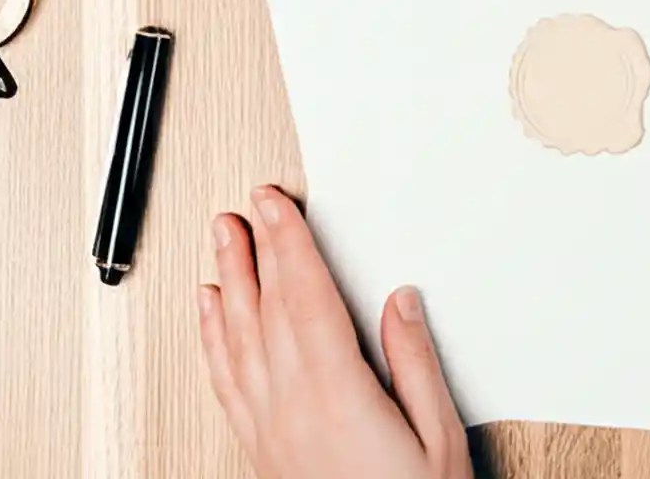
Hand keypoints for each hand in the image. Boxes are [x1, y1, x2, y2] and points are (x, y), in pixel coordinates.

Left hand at [197, 186, 473, 478]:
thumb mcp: (439, 436)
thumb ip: (415, 364)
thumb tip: (400, 302)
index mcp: (338, 394)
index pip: (305, 298)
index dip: (288, 244)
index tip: (276, 204)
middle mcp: (291, 405)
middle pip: (265, 310)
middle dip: (253, 250)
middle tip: (241, 206)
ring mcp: (268, 426)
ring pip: (237, 339)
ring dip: (227, 283)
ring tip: (220, 242)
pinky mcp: (259, 445)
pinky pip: (225, 380)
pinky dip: (212, 339)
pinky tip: (210, 314)